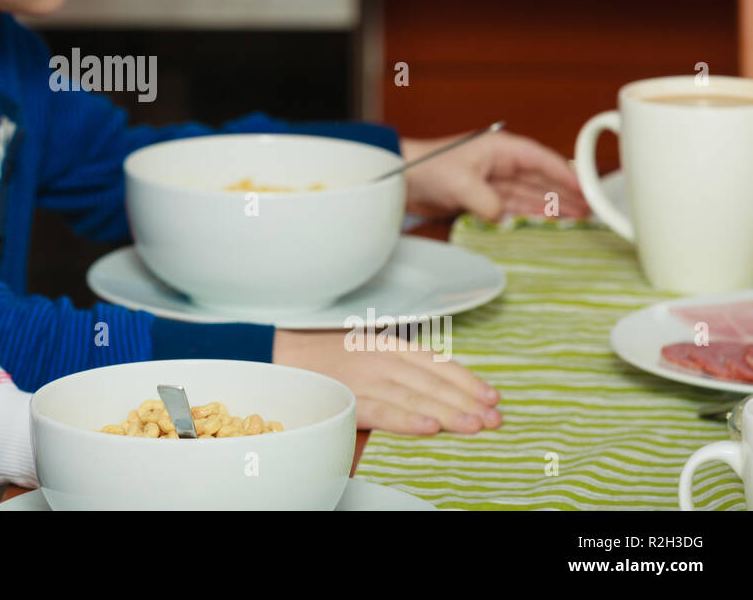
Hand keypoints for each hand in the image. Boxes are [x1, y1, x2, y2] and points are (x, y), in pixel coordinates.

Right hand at [272, 329, 501, 434]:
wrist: (275, 355)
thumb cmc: (324, 361)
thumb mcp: (363, 355)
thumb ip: (395, 374)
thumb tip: (435, 399)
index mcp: (386, 344)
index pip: (435, 362)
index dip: (466, 379)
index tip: (492, 396)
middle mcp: (378, 358)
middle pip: (432, 381)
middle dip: (467, 400)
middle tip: (496, 418)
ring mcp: (362, 378)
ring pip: (415, 397)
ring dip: (450, 412)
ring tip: (478, 425)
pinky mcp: (346, 398)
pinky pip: (383, 412)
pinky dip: (408, 419)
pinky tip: (433, 427)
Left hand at [400, 129, 590, 220]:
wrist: (399, 179)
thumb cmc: (427, 168)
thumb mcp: (461, 184)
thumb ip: (487, 203)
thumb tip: (503, 219)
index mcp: (500, 150)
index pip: (542, 161)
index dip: (566, 176)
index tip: (587, 190)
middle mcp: (500, 164)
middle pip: (541, 180)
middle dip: (565, 195)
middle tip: (590, 212)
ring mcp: (492, 182)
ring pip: (529, 196)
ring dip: (551, 208)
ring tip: (576, 222)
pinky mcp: (482, 198)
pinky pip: (512, 208)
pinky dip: (528, 217)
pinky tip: (545, 227)